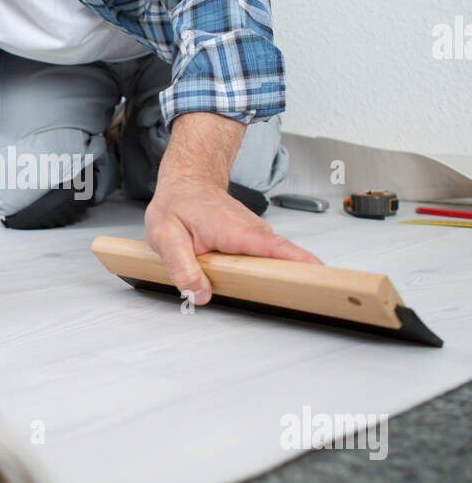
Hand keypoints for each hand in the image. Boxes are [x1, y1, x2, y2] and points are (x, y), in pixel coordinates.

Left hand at [144, 174, 323, 303]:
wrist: (188, 183)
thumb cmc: (177, 204)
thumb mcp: (165, 237)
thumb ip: (181, 268)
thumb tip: (199, 295)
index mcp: (234, 230)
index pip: (274, 247)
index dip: (298, 261)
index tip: (318, 274)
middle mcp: (253, 231)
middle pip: (279, 263)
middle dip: (281, 283)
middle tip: (276, 300)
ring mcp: (257, 236)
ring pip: (268, 265)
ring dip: (260, 279)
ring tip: (244, 286)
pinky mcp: (255, 243)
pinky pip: (262, 262)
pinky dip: (254, 272)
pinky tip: (237, 275)